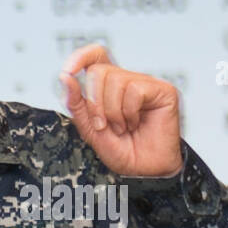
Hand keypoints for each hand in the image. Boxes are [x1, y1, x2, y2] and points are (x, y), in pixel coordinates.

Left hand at [59, 44, 182, 176]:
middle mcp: (126, 81)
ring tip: (123, 127)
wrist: (145, 171)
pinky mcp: (162, 90)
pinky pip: (134, 90)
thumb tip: (65, 77)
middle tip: (104, 125)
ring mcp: (145, 83)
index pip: (95, 56)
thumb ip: (77, 104)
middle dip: (95, 104)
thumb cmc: (123, 151)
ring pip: (115, 80)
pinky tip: (136, 123)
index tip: (68, 72)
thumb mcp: (90, 130)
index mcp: (108, 87)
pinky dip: (129, 112)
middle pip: (99, 71)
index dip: (80, 57)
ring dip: (113, 112)